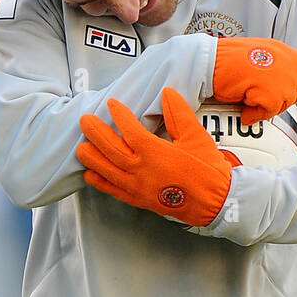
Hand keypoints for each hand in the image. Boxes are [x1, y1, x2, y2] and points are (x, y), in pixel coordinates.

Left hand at [77, 89, 235, 226]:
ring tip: (80, 147)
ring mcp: (138, 187)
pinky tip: (89, 175)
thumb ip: (179, 114)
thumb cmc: (207, 171)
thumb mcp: (196, 137)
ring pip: (108, 171)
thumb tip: (167, 93)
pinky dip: (100, 183)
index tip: (113, 104)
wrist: (216, 202)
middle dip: (96, 134)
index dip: (119, 116)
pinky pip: (114, 191)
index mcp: (156, 153)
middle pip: (112, 149)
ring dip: (92, 158)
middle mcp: (142, 171)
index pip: (130, 131)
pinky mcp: (139, 200)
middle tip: (84, 121)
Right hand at [212, 37, 296, 124]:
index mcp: (287, 52)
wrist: (211, 61)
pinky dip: (254, 115)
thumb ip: (276, 65)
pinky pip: (269, 113)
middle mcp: (290, 64)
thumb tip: (280, 83)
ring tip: (248, 102)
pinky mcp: (273, 93)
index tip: (281, 92)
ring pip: (284, 104)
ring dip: (266, 107)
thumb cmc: (227, 59)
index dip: (295, 86)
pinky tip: (243, 109)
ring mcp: (284, 79)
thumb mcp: (259, 53)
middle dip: (280, 99)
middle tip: (260, 99)